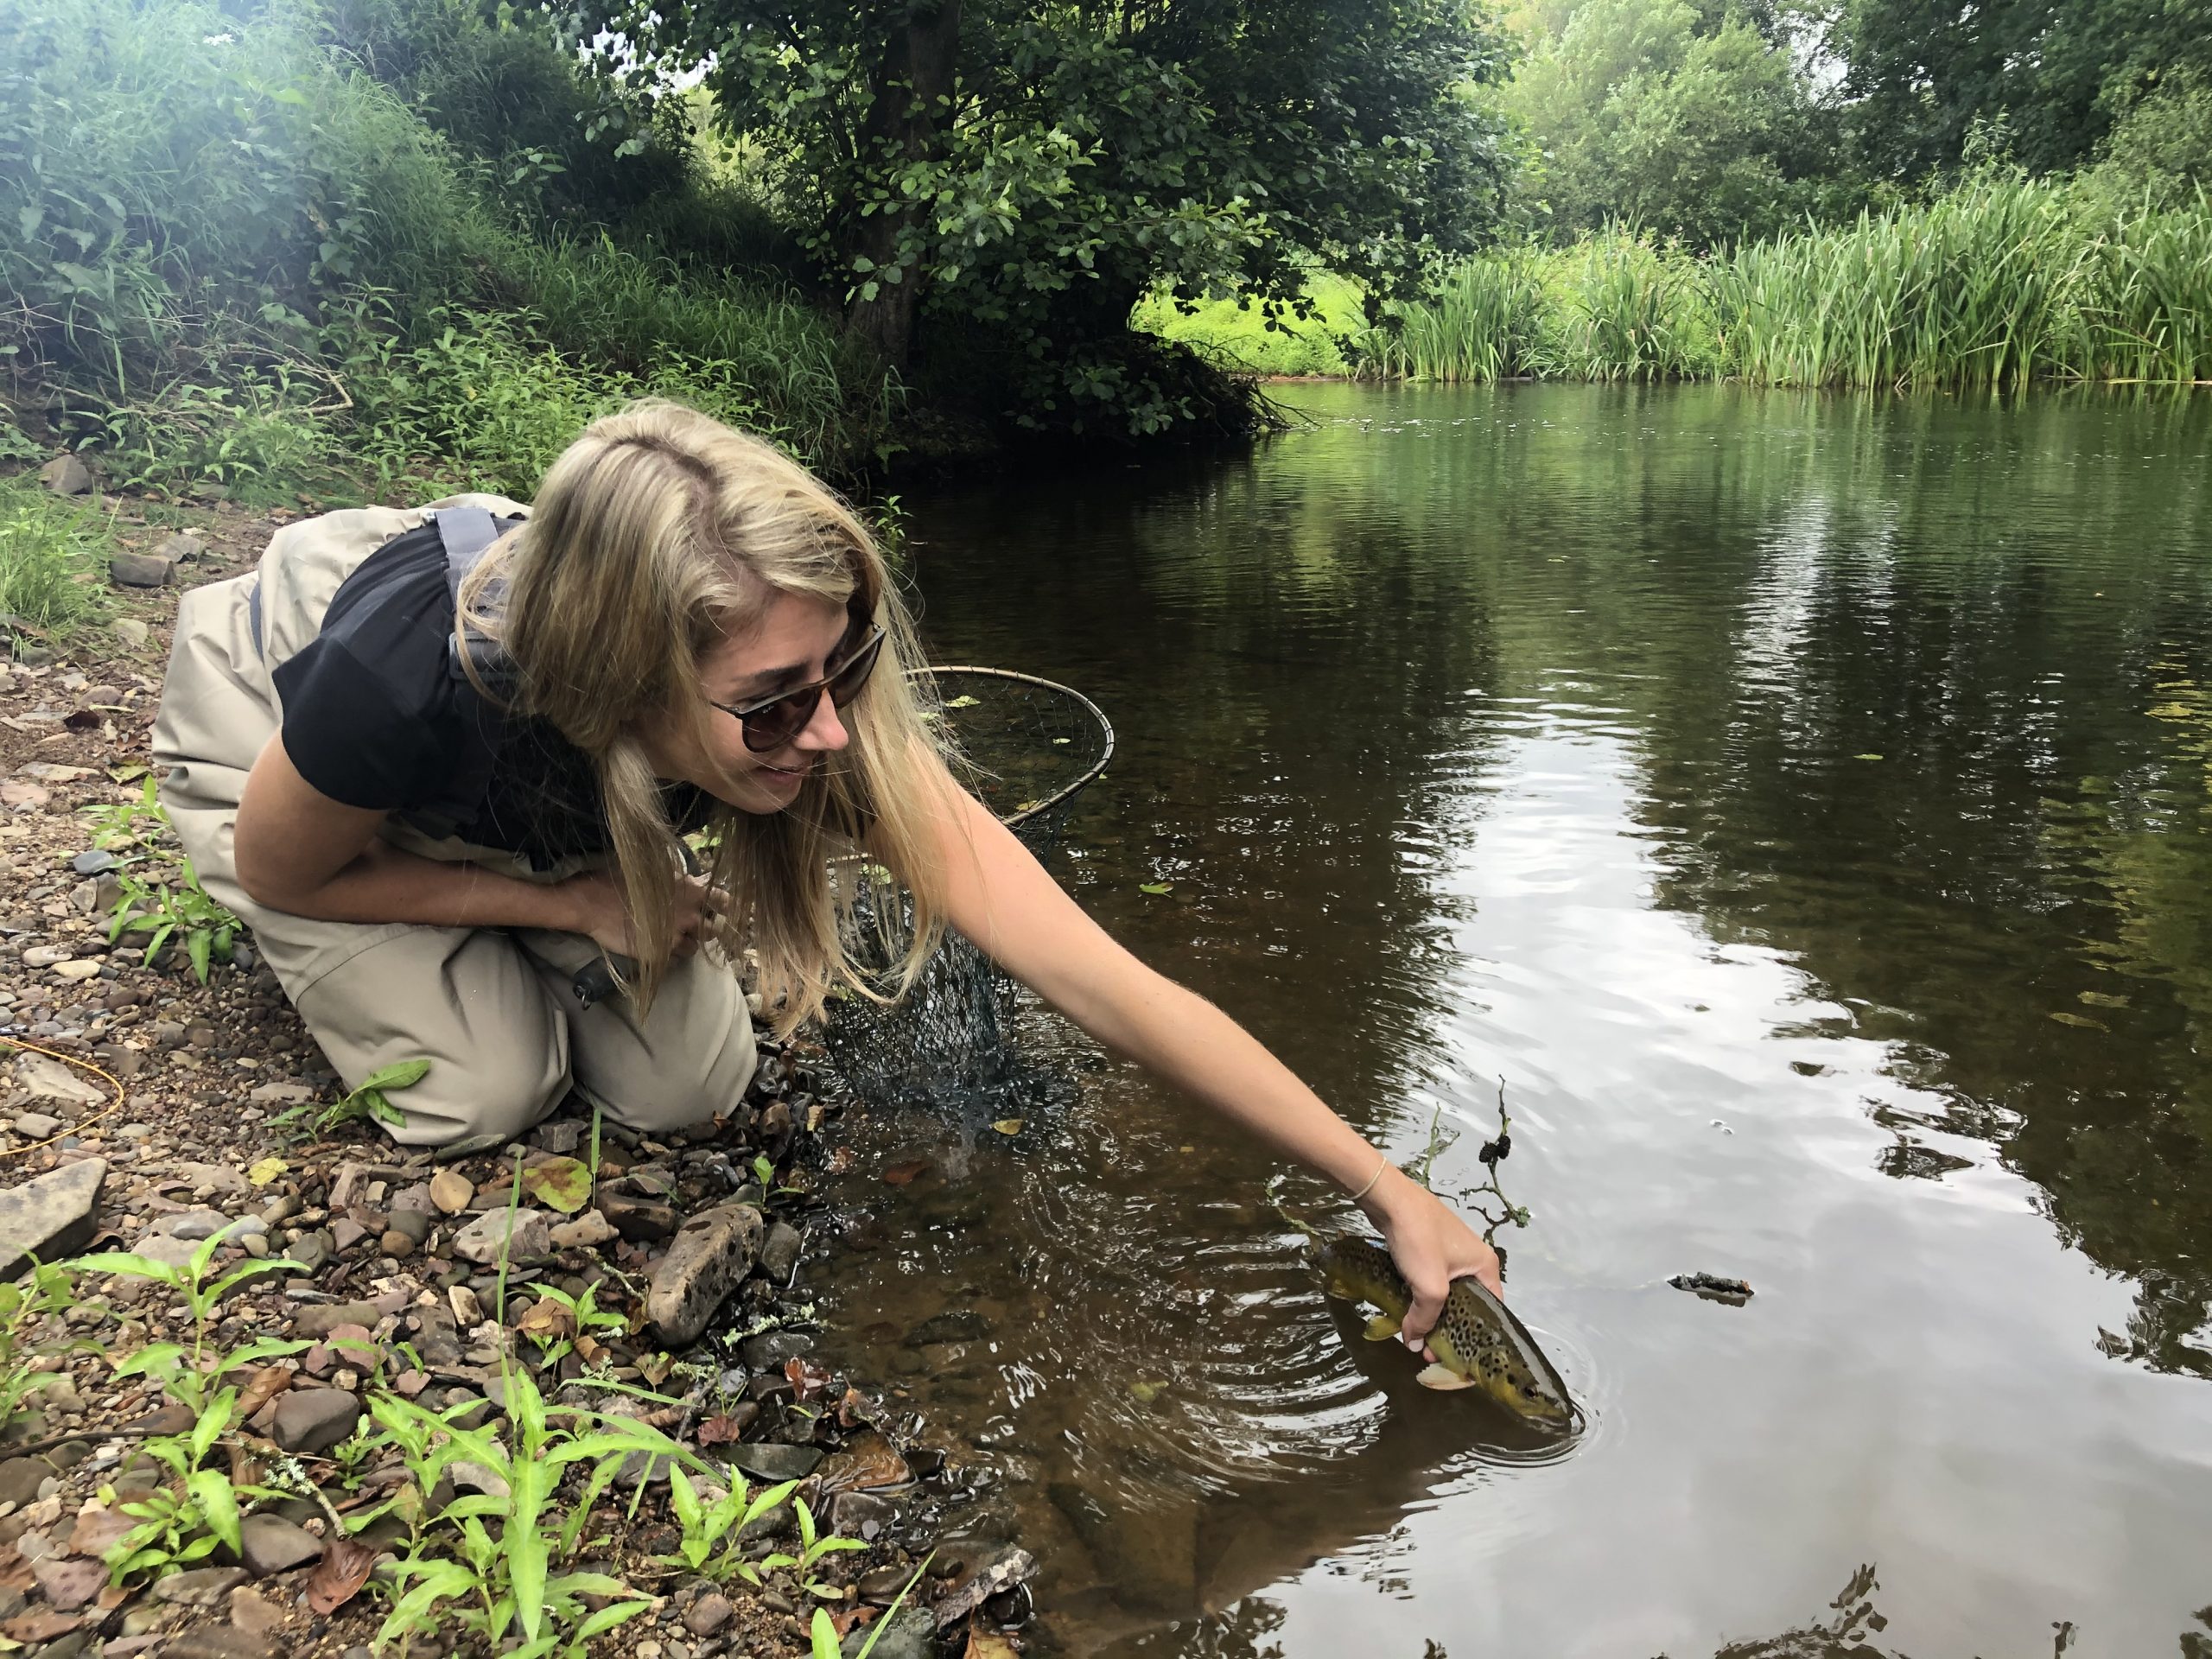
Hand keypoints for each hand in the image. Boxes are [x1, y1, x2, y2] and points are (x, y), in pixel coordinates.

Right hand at [559, 871, 719, 960]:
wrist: (594, 903)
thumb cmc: (622, 881)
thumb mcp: (658, 873)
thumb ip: (683, 882)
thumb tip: (699, 882)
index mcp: (691, 891)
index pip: (725, 901)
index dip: (723, 906)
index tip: (716, 909)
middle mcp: (689, 916)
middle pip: (715, 929)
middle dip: (707, 929)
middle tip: (692, 927)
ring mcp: (676, 937)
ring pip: (695, 948)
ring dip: (687, 944)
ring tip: (670, 938)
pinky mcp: (661, 954)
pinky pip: (675, 959)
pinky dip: (670, 955)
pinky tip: (657, 946)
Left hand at [1361, 1165, 1502, 1360]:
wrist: (1390, 1199)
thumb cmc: (1420, 1240)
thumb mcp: (1429, 1285)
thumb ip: (1425, 1318)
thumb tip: (1414, 1344)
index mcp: (1486, 1267)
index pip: (1492, 1311)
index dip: (1476, 1338)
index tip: (1458, 1358)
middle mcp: (1475, 1260)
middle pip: (1467, 1305)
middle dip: (1449, 1329)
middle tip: (1430, 1350)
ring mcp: (1453, 1253)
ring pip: (1448, 1294)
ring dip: (1433, 1315)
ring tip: (1418, 1336)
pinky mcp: (1431, 1249)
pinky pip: (1433, 1281)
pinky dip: (1423, 1298)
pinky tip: (1409, 1312)